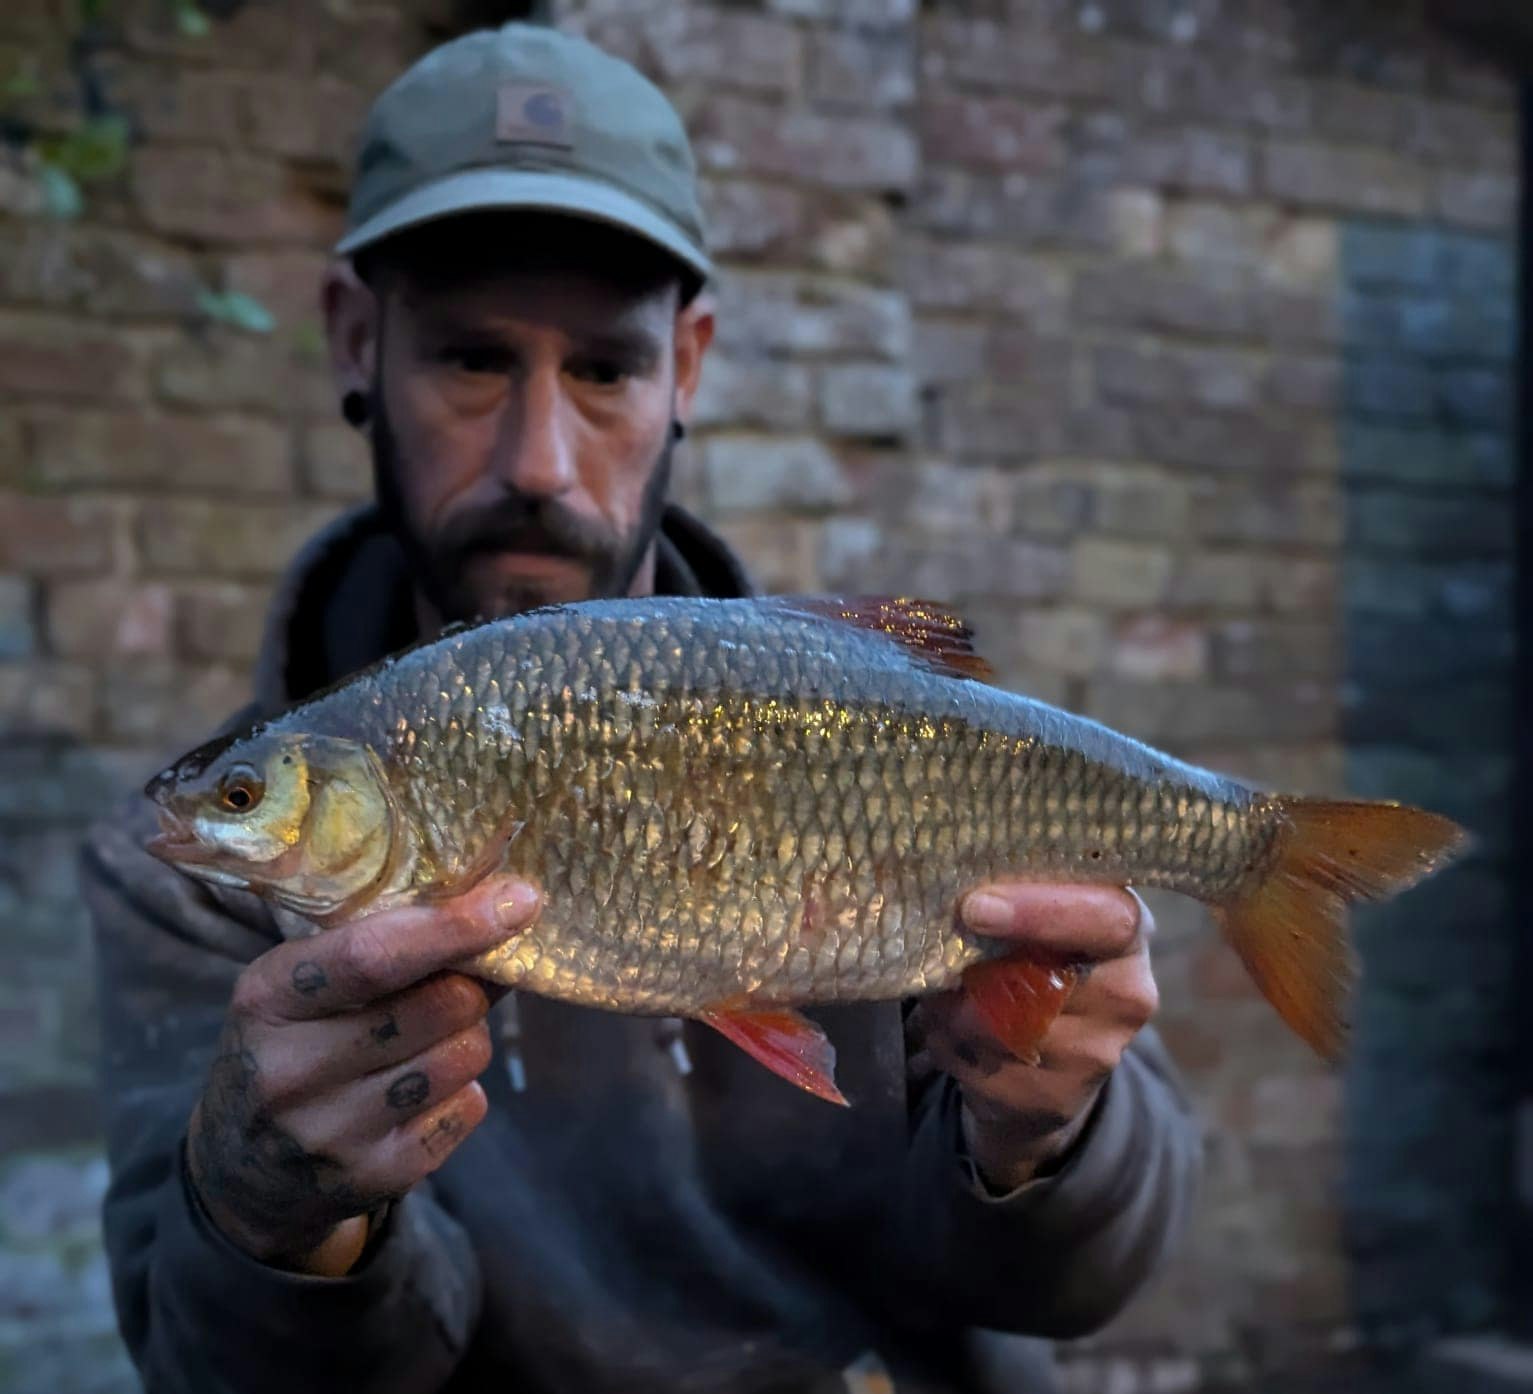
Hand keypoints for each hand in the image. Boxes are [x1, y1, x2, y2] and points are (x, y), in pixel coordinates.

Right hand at [186, 875, 538, 1274]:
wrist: (243, 1171)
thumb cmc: (292, 1045)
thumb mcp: (301, 986)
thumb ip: (382, 946)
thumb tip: (501, 908)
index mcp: (268, 998)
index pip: (372, 956)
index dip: (454, 926)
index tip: (518, 900)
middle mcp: (290, 1070)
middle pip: (439, 1005)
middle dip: (472, 984)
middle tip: (462, 983)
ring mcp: (330, 1133)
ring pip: (462, 1055)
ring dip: (469, 1036)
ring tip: (433, 1039)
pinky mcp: (376, 1177)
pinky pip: (468, 1108)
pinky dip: (464, 1089)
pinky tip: (423, 1090)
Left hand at [909, 884, 1155, 1192]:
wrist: (1054, 1059)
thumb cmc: (1036, 958)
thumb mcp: (1039, 917)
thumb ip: (1017, 897)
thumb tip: (955, 890)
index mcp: (1128, 930)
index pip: (1105, 917)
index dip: (1038, 911)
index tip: (975, 908)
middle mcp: (1128, 992)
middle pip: (1043, 977)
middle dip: (978, 967)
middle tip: (937, 952)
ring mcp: (1097, 1053)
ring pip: (1001, 1025)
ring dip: (952, 1006)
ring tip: (946, 993)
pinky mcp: (1058, 1098)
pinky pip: (982, 1062)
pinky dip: (950, 1041)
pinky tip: (954, 1031)